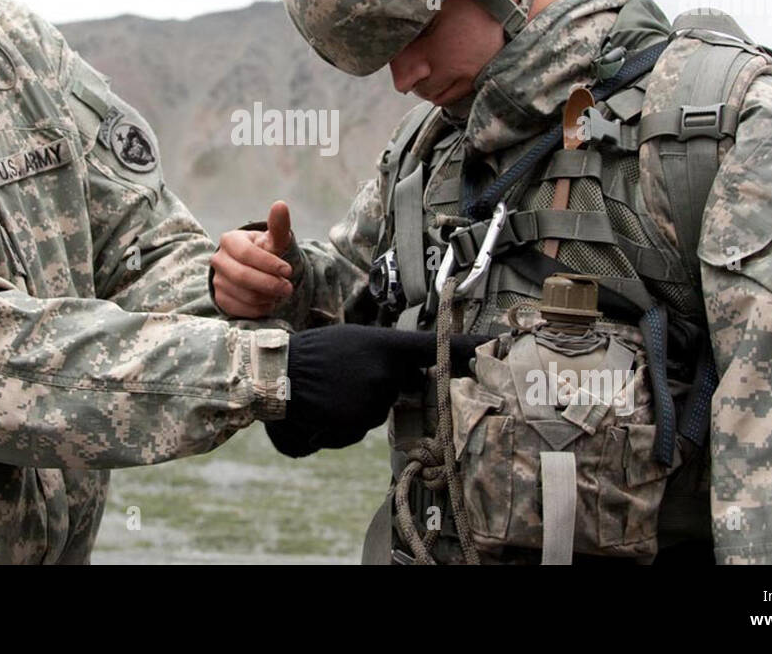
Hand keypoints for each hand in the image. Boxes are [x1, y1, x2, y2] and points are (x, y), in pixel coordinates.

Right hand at [211, 200, 294, 317]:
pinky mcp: (221, 299)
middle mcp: (219, 260)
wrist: (253, 269)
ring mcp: (217, 280)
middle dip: (270, 284)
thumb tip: (281, 205)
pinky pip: (241, 310)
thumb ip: (278, 225)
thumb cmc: (265, 251)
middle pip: (243, 276)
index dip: (269, 264)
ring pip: (243, 295)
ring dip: (267, 297)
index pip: (247, 254)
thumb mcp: (273, 239)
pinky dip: (259, 309)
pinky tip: (269, 301)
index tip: (288, 271)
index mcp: (230, 240)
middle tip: (288, 288)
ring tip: (280, 293)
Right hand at [265, 325, 491, 457]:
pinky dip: (342, 423)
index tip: (494, 344)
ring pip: (377, 411)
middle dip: (376, 387)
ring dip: (357, 406)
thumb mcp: (354, 341)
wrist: (277, 374)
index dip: (465, 347)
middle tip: (344, 376)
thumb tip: (408, 372)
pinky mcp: (356, 424)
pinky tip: (324, 408)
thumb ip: (386, 356)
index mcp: (385, 345)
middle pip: (397, 388)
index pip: (432, 347)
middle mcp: (386, 373)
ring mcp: (372, 401)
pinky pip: (359, 429)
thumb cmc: (314, 352)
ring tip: (330, 391)